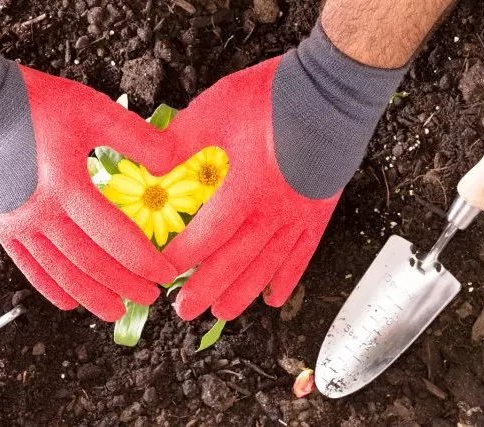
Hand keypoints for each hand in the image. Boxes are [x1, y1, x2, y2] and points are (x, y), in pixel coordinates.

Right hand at [0, 50, 176, 320]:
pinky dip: (49, 287)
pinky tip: (67, 301)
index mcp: (67, 186)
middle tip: (148, 298)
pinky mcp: (0, 224)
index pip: (114, 236)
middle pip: (89, 262)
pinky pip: (27, 265)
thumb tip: (171, 162)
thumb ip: (135, 137)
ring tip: (114, 312)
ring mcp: (18, 223)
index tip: (165, 273)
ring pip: (59, 271)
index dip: (143, 260)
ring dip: (90, 295)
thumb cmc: (30, 102)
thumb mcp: (90, 109)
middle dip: (123, 284)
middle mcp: (41, 213)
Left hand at [159, 24, 405, 319]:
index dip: (181, 258)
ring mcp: (299, 215)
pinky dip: (288, 279)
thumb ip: (181, 139)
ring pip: (268, 266)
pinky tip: (276, 298)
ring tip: (223, 313)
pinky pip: (303, 255)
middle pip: (236, 261)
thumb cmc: (275, 95)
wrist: (334, 87)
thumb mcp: (217, 107)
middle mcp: (274, 211)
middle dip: (207, 288)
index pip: (206, 236)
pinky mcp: (318, 212)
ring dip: (244, 292)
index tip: (160, 272)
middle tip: (185, 312)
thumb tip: (150, 164)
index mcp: (246, 188)